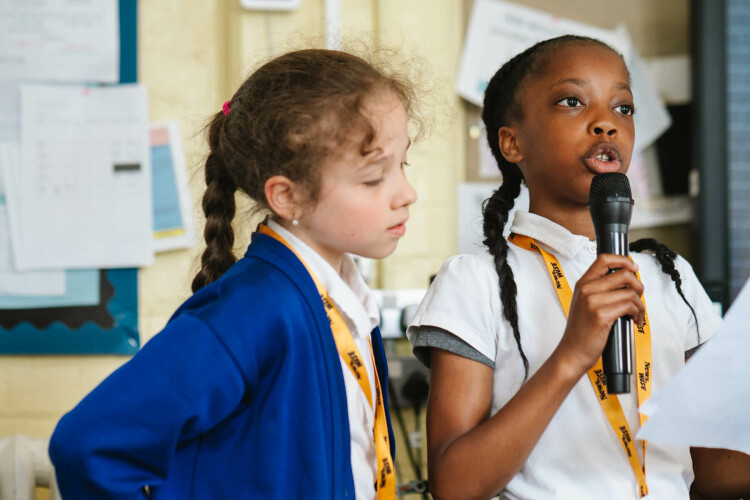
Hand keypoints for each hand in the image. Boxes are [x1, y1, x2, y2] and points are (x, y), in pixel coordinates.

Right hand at [554, 254, 644, 376]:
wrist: (572, 352)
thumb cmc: (581, 331)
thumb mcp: (584, 304)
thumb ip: (599, 290)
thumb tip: (626, 281)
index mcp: (582, 284)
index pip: (604, 259)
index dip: (623, 260)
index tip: (633, 268)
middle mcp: (586, 290)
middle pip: (623, 274)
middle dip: (638, 285)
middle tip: (638, 298)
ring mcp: (593, 302)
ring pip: (630, 292)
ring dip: (640, 304)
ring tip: (636, 314)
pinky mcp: (601, 315)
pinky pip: (629, 306)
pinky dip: (637, 313)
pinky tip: (634, 320)